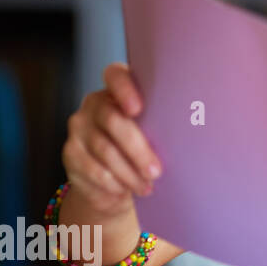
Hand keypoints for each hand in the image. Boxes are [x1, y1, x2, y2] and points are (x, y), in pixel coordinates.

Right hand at [61, 62, 162, 218]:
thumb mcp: (155, 132)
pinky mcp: (71, 153)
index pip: (115, 75)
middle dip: (138, 149)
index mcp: (117, 89)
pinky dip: (114, 182)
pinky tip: (128, 189)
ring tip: (148, 186)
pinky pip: (93, 169)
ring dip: (129, 172)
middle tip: (157, 171)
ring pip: (104, 150)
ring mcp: (79, 127)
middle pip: (113, 120)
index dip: (125, 88)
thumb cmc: (145, 147)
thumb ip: (162, 123)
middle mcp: (94, 104)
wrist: (114, 180)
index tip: (138, 109)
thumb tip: (195, 126)